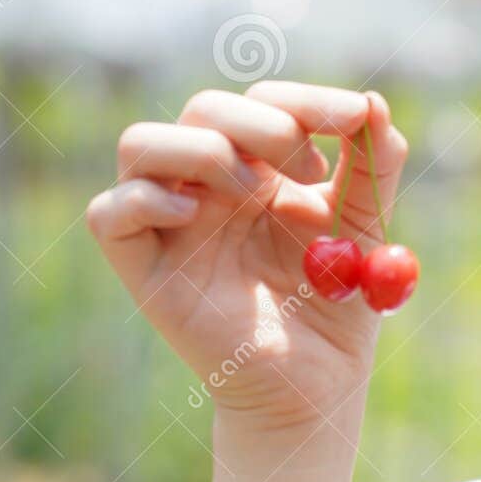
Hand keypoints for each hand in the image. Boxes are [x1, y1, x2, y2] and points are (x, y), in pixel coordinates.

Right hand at [86, 82, 409, 441]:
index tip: (353, 118)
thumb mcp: (366, 225)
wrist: (319, 381)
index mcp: (260, 167)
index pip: (264, 102)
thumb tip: (372, 102)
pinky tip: (191, 213)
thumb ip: (373, 164)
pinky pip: (107, 214)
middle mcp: (208, 185)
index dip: (306, 100)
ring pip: (140, 143)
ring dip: (203, 150)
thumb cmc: (337, 301)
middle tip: (312, 168)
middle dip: (263, 124)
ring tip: (253, 191)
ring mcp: (171, 223)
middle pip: (205, 109)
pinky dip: (142, 199)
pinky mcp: (144, 269)